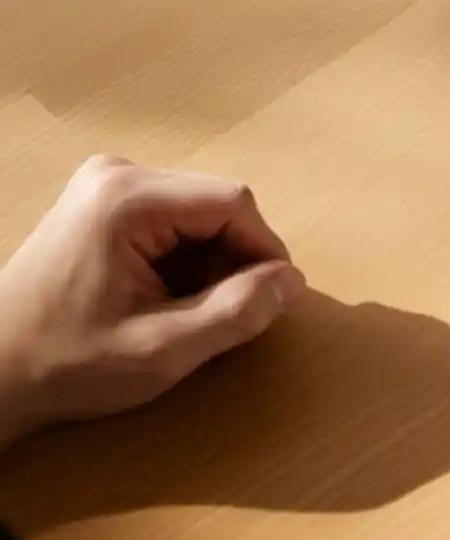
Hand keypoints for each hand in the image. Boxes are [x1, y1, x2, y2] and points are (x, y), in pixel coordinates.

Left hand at [0, 156, 304, 447]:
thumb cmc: (66, 365)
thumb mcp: (162, 351)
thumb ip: (235, 313)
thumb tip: (292, 282)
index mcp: (128, 199)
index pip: (234, 203)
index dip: (265, 251)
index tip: (271, 302)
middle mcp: (118, 174)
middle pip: (218, 203)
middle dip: (236, 259)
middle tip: (225, 315)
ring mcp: (107, 185)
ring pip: (201, 213)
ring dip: (213, 262)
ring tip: (189, 312)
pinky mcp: (103, 202)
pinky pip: (175, 220)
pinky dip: (187, 259)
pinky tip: (167, 297)